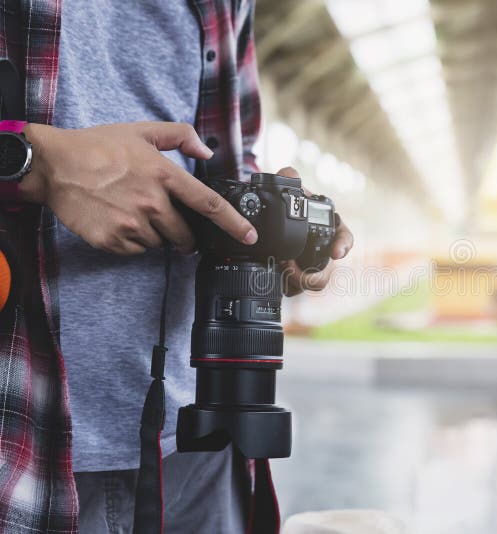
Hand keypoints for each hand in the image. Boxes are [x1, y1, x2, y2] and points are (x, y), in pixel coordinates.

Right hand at [21, 122, 257, 254]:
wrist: (53, 164)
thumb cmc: (97, 146)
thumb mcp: (142, 130)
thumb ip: (180, 135)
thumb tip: (207, 150)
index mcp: (166, 176)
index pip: (210, 205)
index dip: (234, 224)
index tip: (249, 236)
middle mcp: (153, 203)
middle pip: (186, 236)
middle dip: (184, 236)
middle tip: (167, 221)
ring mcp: (133, 224)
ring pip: (160, 243)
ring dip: (154, 234)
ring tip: (131, 212)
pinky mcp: (114, 240)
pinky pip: (136, 251)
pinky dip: (132, 241)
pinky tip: (118, 220)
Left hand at [276, 167, 353, 296]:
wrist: (272, 219)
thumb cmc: (288, 205)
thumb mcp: (288, 189)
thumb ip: (288, 178)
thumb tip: (289, 173)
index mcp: (329, 228)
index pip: (345, 238)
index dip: (343, 245)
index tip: (337, 252)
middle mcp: (324, 250)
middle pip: (327, 273)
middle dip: (310, 275)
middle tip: (289, 265)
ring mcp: (312, 266)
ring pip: (314, 285)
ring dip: (298, 282)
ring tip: (280, 270)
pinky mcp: (298, 278)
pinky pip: (299, 289)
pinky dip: (289, 287)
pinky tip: (278, 279)